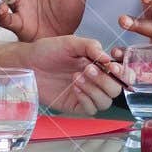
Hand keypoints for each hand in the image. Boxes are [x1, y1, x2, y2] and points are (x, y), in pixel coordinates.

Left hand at [8, 35, 124, 114]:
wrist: (27, 63)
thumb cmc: (47, 50)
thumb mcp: (70, 42)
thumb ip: (91, 46)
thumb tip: (108, 58)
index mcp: (99, 65)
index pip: (122, 74)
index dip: (124, 73)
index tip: (113, 67)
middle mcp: (95, 81)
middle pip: (116, 90)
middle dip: (104, 80)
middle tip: (87, 68)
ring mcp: (86, 94)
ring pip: (105, 102)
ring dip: (94, 90)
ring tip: (76, 76)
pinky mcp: (75, 105)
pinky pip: (90, 109)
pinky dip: (86, 99)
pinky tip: (74, 87)